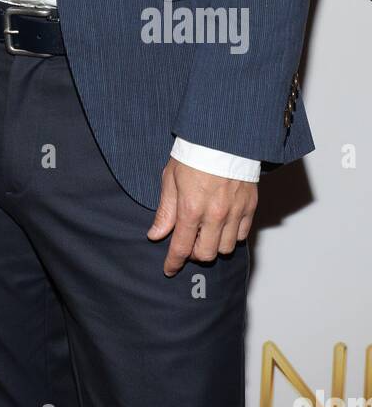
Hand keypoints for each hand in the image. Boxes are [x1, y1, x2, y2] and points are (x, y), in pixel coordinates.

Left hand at [147, 158, 256, 275]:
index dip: (174, 262)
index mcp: (191, 208)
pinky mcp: (249, 206)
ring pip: (225, 248)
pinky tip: (222, 225)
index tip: (169, 269)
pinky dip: (232, 235)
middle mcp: (215, 214)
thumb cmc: (193, 154)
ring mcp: (234, 212)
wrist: (221, 137)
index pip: (181, 247)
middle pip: (206, 254)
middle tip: (188, 242)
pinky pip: (242, 235)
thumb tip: (155, 235)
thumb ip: (165, 211)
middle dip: (194, 254)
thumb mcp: (170, 179)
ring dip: (213, 245)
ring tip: (205, 232)